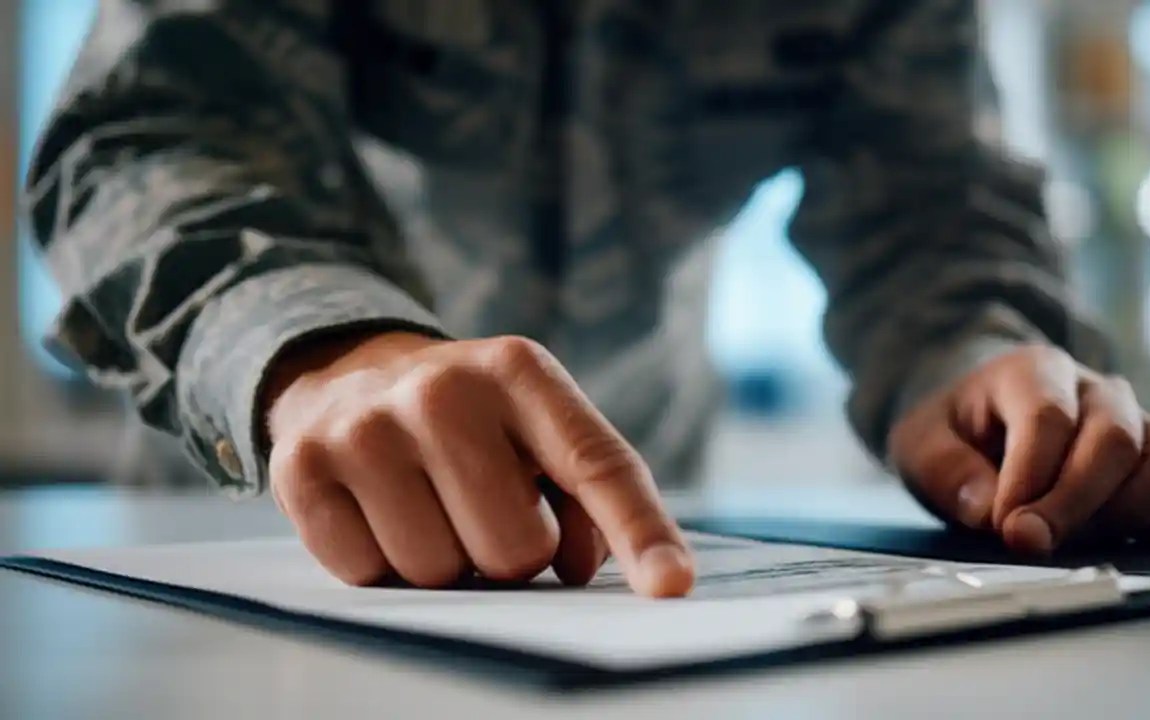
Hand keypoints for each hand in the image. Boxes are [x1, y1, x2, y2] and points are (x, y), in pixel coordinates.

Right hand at [264, 331, 694, 596]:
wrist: (351, 373)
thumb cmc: (473, 422)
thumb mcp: (538, 430)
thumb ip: (587, 497)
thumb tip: (579, 569)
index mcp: (520, 372)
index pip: (596, 464)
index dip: (639, 531)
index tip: (670, 585)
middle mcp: (442, 389)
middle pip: (514, 549)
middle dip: (511, 554)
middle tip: (484, 508)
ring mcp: (364, 425)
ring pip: (437, 572)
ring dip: (445, 562)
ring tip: (429, 504)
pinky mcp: (300, 466)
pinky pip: (365, 574)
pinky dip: (379, 563)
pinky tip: (377, 510)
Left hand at [888, 344, 1149, 553]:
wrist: (983, 423)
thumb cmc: (956, 434)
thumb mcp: (921, 444)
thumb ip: (946, 472)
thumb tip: (989, 511)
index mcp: (1034, 371)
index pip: (1049, 418)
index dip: (1029, 479)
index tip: (1006, 525)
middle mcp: (1099, 392)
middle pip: (1117, 439)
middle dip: (1075, 504)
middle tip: (1034, 544)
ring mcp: (1144, 424)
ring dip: (1135, 514)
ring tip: (1083, 541)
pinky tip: (1133, 541)